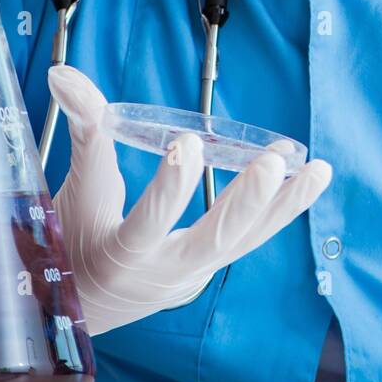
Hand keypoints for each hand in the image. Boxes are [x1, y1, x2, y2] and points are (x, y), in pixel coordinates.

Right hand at [48, 65, 331, 335]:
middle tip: (273, 163)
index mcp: (119, 258)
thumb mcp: (75, 189)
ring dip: (284, 204)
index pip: (146, 226)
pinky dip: (282, 206)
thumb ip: (82, 131)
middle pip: (214, 242)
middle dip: (246, 202)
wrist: (84, 307)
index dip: (167, 189)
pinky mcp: (214, 265)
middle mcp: (165, 273)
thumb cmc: (73, 244)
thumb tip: (64, 74)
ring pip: (247, 241)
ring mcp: (196, 273)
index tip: (185, 143)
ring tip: (318, 169)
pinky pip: (255, 236)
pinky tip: (309, 175)